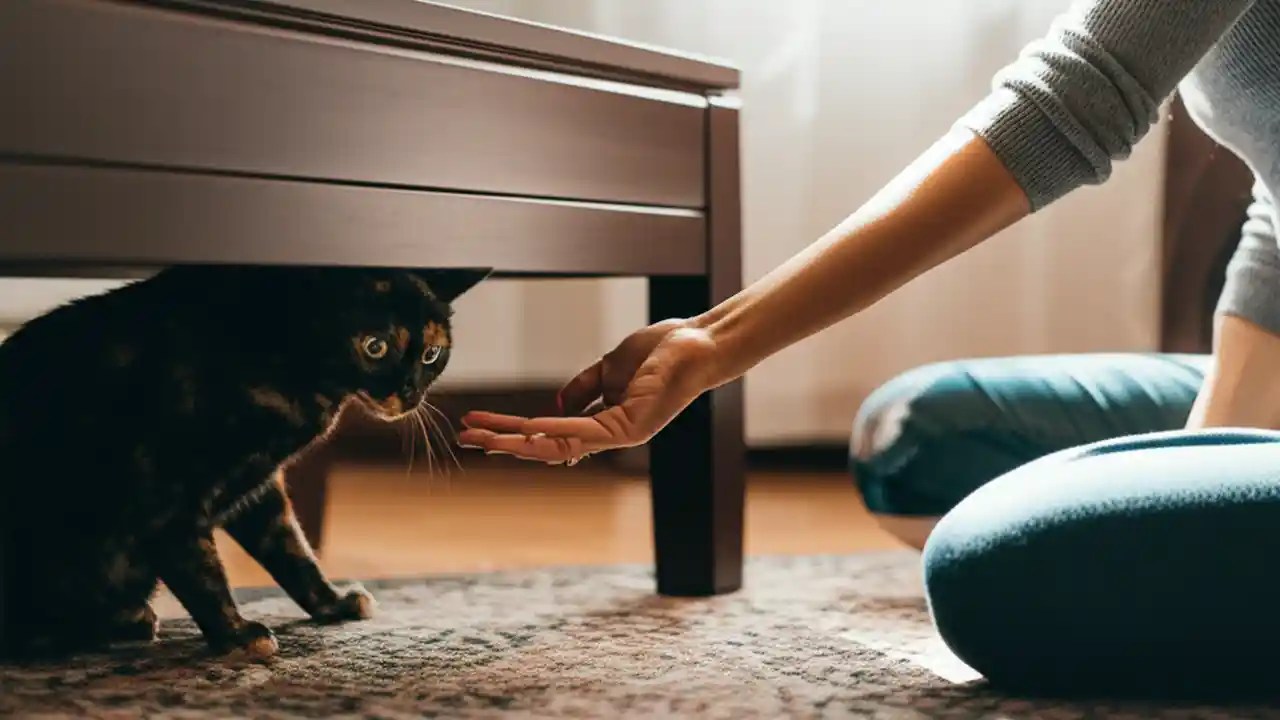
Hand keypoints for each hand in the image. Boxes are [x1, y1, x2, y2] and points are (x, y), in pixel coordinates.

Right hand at [458, 319, 719, 463]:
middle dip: (503, 441)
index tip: (481, 427)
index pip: (548, 433)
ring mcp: (619, 433)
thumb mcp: (609, 368)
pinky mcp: (631, 426)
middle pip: (544, 445)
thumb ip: (583, 388)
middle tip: (466, 438)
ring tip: (482, 437)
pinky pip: (584, 432)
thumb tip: (554, 406)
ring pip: (556, 444)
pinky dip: (555, 430)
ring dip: (515, 440)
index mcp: (602, 421)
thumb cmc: (662, 353)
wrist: (697, 343)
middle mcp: (608, 434)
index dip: (513, 431)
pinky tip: (528, 429)